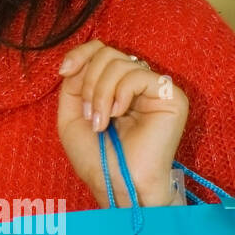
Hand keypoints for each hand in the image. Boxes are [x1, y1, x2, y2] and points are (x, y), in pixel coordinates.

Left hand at [57, 41, 187, 206]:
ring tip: (100, 122)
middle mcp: (137, 84)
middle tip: (89, 115)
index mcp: (116, 86)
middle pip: (107, 53)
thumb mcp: (71, 115)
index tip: (64, 71)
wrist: (116, 184)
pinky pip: (137, 75)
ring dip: (100, 93)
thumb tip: (78, 62)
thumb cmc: (96, 157)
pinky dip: (119, 94)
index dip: (80, 54)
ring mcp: (155, 89)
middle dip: (89, 83)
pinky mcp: (171, 96)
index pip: (100, 50)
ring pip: (119, 63)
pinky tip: (118, 115)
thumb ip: (73, 84)